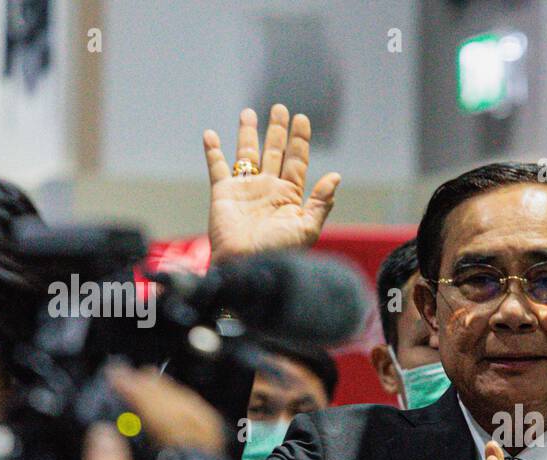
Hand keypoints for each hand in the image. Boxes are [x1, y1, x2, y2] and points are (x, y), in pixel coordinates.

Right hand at [79, 366, 225, 459]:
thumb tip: (102, 434)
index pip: (174, 428)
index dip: (146, 399)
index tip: (119, 379)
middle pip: (196, 419)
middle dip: (163, 392)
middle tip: (128, 374)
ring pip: (201, 425)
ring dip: (173, 400)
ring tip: (141, 382)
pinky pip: (197, 438)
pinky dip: (178, 417)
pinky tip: (157, 407)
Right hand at [203, 104, 340, 260]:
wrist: (246, 265)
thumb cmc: (278, 251)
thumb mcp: (307, 228)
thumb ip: (320, 203)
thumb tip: (335, 177)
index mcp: (289, 196)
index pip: (297, 161)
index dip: (300, 140)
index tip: (302, 119)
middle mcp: (268, 189)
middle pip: (274, 152)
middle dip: (278, 131)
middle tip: (280, 108)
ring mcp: (245, 189)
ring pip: (247, 154)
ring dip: (248, 134)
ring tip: (249, 113)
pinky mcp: (223, 192)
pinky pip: (217, 167)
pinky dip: (213, 151)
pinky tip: (211, 135)